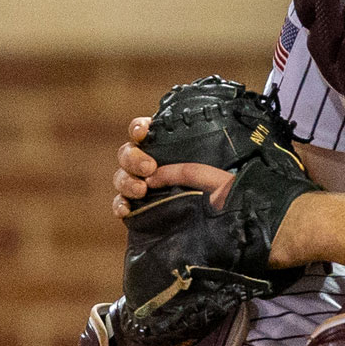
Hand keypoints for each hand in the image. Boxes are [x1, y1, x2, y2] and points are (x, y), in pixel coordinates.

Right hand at [112, 116, 233, 216]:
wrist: (224, 218)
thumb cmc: (223, 188)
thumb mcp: (217, 173)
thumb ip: (199, 168)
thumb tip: (180, 164)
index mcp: (165, 145)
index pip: (142, 129)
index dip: (139, 128)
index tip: (145, 133)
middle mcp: (149, 161)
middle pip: (128, 153)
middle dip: (134, 158)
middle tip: (149, 167)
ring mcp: (141, 184)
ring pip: (121, 176)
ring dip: (127, 181)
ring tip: (142, 190)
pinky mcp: (138, 207)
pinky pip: (120, 203)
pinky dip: (120, 205)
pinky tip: (126, 209)